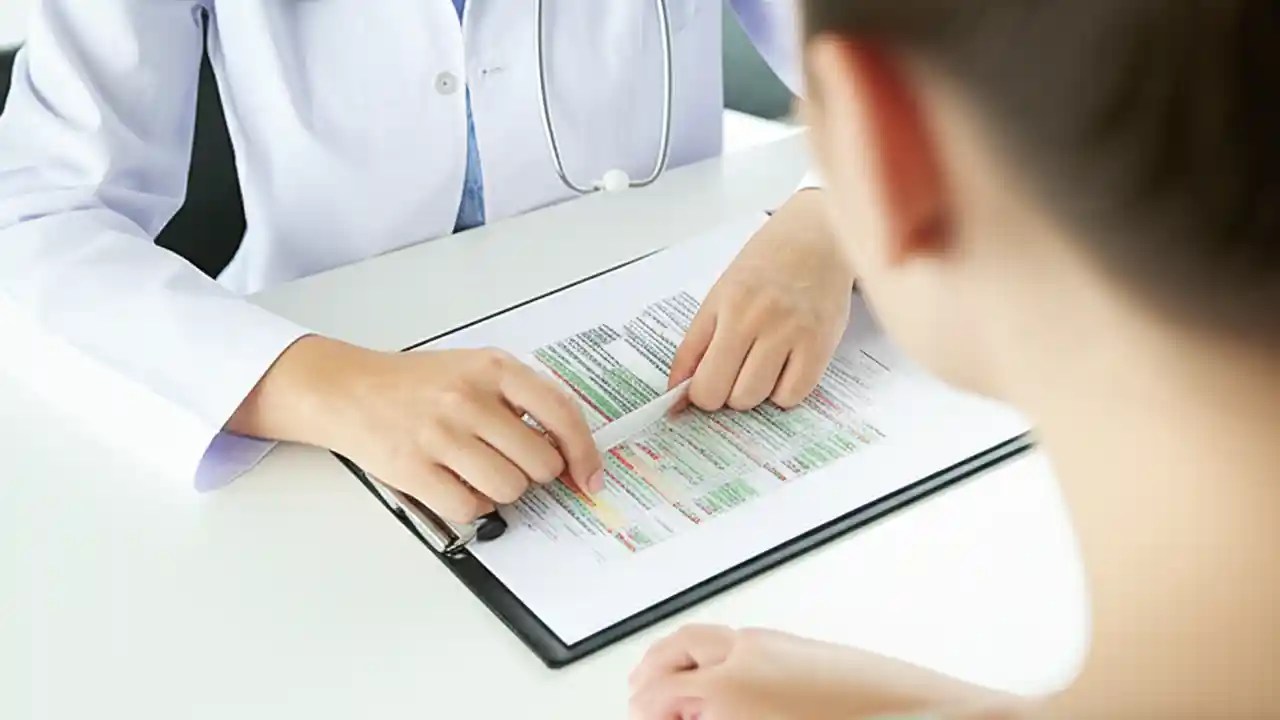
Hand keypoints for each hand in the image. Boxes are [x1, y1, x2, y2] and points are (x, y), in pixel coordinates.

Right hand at [230, 337, 602, 523]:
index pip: (561, 413)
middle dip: (534, 472)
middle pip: (540, 463)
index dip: (584, 452)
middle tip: (511, 461)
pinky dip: (472, 505)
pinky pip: (471, 507)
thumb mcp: (476, 370)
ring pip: (510, 489)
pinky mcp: (414, 468)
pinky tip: (456, 483)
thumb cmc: (419, 385)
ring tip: (477, 469)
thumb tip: (571, 449)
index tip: (590, 476)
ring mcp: (440, 434)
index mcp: (493, 368)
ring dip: (503, 490)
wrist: (349, 390)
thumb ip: (523, 399)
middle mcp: (469, 398)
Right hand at [629, 625, 1020, 719]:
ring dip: (681, 659)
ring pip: (706, 639)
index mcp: (727, 687)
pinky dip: (715, 654)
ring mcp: (774, 644)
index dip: (640, 709)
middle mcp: (746, 655)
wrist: (924, 716)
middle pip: (674, 650)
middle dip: (651, 673)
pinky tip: (724, 682)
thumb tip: (686, 718)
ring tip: (677, 685)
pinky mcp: (800, 645)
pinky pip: (738, 639)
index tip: (640, 717)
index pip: (657, 691)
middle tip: (642, 697)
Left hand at [670, 190, 854, 411]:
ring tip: (760, 367)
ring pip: (753, 397)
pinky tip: (784, 370)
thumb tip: (676, 393)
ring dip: (752, 393)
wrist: (819, 237)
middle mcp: (753, 318)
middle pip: (719, 392)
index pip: (694, 372)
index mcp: (724, 305)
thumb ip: (698, 343)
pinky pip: (791, 396)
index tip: (695, 397)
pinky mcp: (820, 344)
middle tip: (731, 376)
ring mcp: (789, 332)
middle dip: (720, 395)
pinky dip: (784, 393)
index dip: (691, 395)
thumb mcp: (721, 295)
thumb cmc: (767, 266)